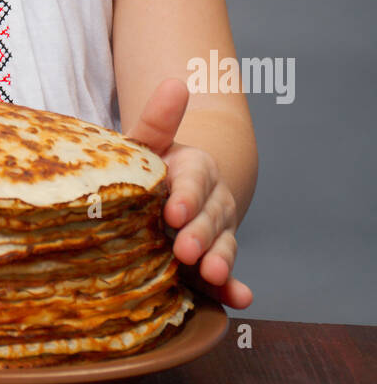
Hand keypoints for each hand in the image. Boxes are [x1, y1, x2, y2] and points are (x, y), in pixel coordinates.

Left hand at [124, 77, 252, 309]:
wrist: (154, 197)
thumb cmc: (142, 169)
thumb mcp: (144, 145)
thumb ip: (157, 120)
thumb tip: (175, 83)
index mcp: (195, 168)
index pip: (195, 179)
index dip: (187, 195)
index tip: (173, 211)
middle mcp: (212, 200)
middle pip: (211, 216)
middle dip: (200, 234)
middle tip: (184, 249)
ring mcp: (216, 232)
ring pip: (223, 245)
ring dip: (221, 261)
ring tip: (213, 275)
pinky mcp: (211, 262)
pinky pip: (226, 277)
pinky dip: (234, 289)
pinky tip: (240, 300)